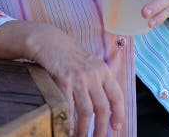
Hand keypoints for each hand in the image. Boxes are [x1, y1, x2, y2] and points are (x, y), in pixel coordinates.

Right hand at [0, 21, 124, 136]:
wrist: (49, 41)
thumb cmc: (70, 55)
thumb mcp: (90, 64)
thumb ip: (99, 81)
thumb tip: (107, 104)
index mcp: (103, 71)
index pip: (117, 96)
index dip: (119, 114)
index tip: (116, 127)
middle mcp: (94, 75)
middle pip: (102, 108)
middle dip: (101, 129)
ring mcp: (78, 78)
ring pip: (86, 111)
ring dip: (84, 130)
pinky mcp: (62, 81)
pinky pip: (69, 107)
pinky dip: (69, 122)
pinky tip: (68, 130)